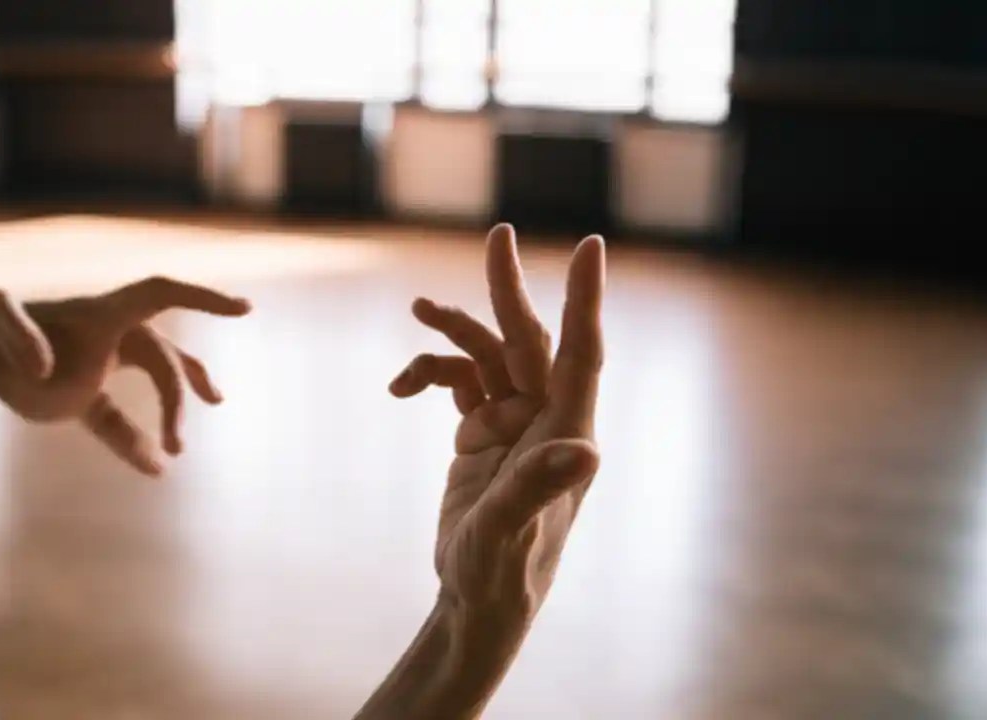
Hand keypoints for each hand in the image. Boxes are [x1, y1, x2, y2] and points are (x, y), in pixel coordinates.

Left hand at [0, 277, 249, 474]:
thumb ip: (16, 330)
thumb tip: (48, 372)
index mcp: (100, 312)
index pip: (161, 294)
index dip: (203, 299)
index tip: (244, 310)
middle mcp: (108, 335)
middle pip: (163, 357)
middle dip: (178, 393)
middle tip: (179, 437)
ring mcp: (98, 366)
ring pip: (154, 383)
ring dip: (171, 413)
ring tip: (176, 449)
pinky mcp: (80, 398)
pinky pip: (117, 422)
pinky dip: (135, 445)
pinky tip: (154, 470)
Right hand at [389, 224, 604, 617]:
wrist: (476, 598)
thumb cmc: (502, 575)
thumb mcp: (511, 532)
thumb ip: (539, 488)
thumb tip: (585, 452)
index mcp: (566, 434)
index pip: (581, 353)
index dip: (584, 300)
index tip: (590, 247)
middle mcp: (546, 422)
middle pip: (529, 340)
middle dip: (510, 290)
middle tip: (498, 236)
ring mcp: (513, 426)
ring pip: (487, 357)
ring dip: (454, 333)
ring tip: (417, 310)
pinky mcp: (482, 435)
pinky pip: (460, 384)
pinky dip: (429, 374)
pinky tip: (397, 389)